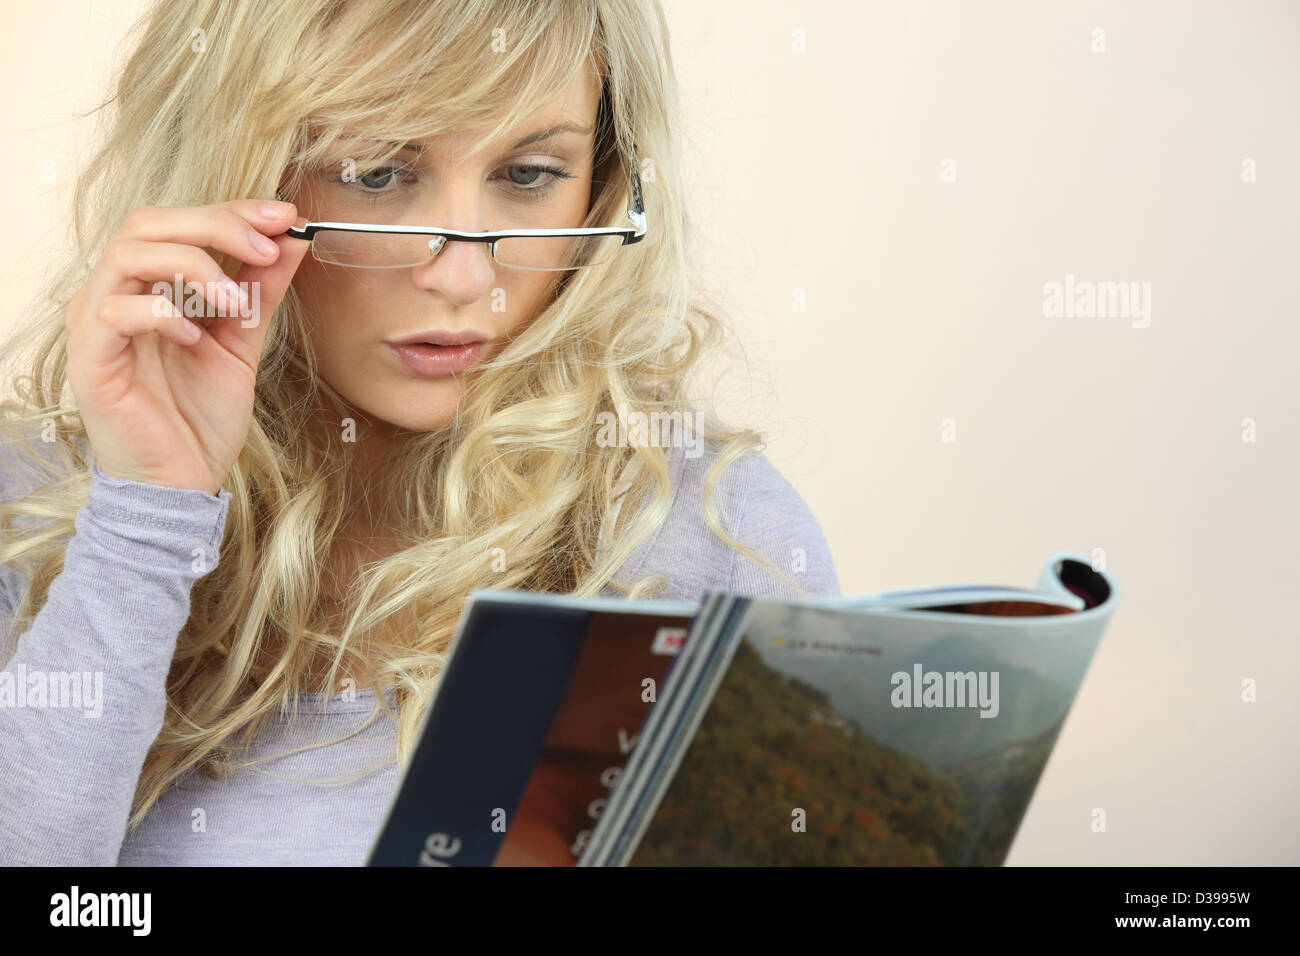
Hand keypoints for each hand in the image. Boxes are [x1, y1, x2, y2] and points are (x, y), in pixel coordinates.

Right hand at [65, 200, 309, 494]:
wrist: (181, 484)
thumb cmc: (201, 417)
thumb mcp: (243, 343)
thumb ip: (261, 291)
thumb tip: (292, 239)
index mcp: (148, 286)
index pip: (179, 223)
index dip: (232, 211)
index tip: (286, 216)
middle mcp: (116, 295)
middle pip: (149, 223)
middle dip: (216, 225)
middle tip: (267, 246)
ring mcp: (97, 324)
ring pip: (129, 255)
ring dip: (194, 266)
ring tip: (236, 302)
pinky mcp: (91, 360)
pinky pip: (115, 311)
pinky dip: (162, 313)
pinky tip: (196, 338)